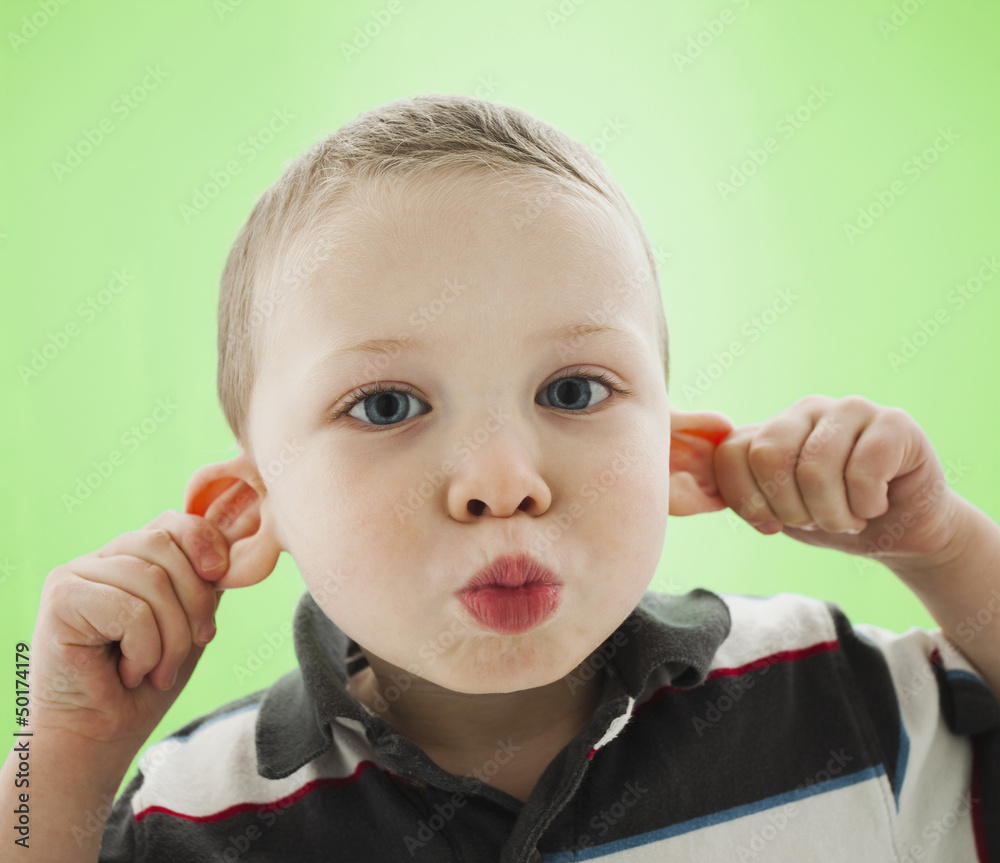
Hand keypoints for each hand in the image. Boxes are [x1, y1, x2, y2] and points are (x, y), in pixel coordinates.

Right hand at [28, 477, 265, 748]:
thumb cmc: (148, 681)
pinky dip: (144, 649)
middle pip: (166, 546)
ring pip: (150, 580)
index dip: (205, 541)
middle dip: (196, 600)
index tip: (221, 576)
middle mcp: (101, 558)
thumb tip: (240, 541)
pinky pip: (128, 610)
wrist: (101, 736)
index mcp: (133, 556)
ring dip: (171, 636)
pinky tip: (129, 671)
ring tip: (158, 670)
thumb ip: (205, 581)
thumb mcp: (191, 621)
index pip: (174, 521)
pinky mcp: (60, 599)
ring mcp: (76, 574)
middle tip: (200, 641)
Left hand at [713, 395, 967, 564]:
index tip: (774, 523)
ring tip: (850, 517)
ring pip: (815, 467)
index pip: (730, 454)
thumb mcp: (777, 512)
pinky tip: (877, 505)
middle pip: (767, 455)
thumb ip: (741, 493)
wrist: (901, 533)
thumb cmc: (833, 519)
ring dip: (833, 514)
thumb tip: (694, 488)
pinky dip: (867, 505)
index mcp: (770, 428)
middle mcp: (804, 410)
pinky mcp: (893, 422)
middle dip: (791, 508)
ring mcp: (849, 409)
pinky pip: (863, 469)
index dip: (748, 502)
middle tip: (817, 521)